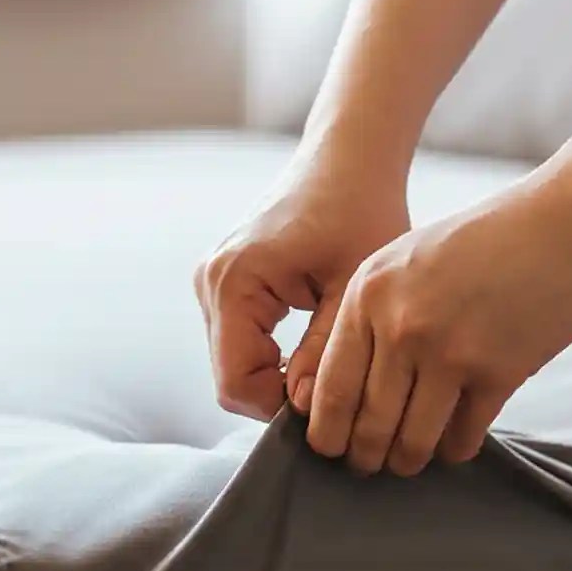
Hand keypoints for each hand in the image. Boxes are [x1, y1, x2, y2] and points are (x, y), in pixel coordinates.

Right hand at [195, 155, 408, 420]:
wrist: (349, 160)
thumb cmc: (361, 210)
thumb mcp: (352, 288)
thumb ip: (323, 351)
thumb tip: (304, 410)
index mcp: (234, 281)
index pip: (236, 383)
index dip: (281, 409)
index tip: (332, 404)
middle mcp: (210, 282)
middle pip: (231, 378)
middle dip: (281, 395)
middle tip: (338, 389)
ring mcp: (213, 282)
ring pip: (235, 363)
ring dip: (279, 376)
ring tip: (330, 363)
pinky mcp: (226, 283)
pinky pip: (240, 342)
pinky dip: (274, 356)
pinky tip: (315, 346)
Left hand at [300, 180, 571, 475]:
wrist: (561, 225)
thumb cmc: (483, 240)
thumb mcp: (405, 259)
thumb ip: (372, 313)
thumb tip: (348, 382)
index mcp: (369, 295)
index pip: (330, 386)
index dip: (326, 430)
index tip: (330, 446)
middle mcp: (401, 326)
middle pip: (368, 422)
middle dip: (364, 456)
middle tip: (367, 466)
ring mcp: (450, 352)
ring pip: (413, 438)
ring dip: (408, 460)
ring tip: (408, 462)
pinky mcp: (498, 373)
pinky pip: (463, 436)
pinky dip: (455, 449)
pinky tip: (454, 445)